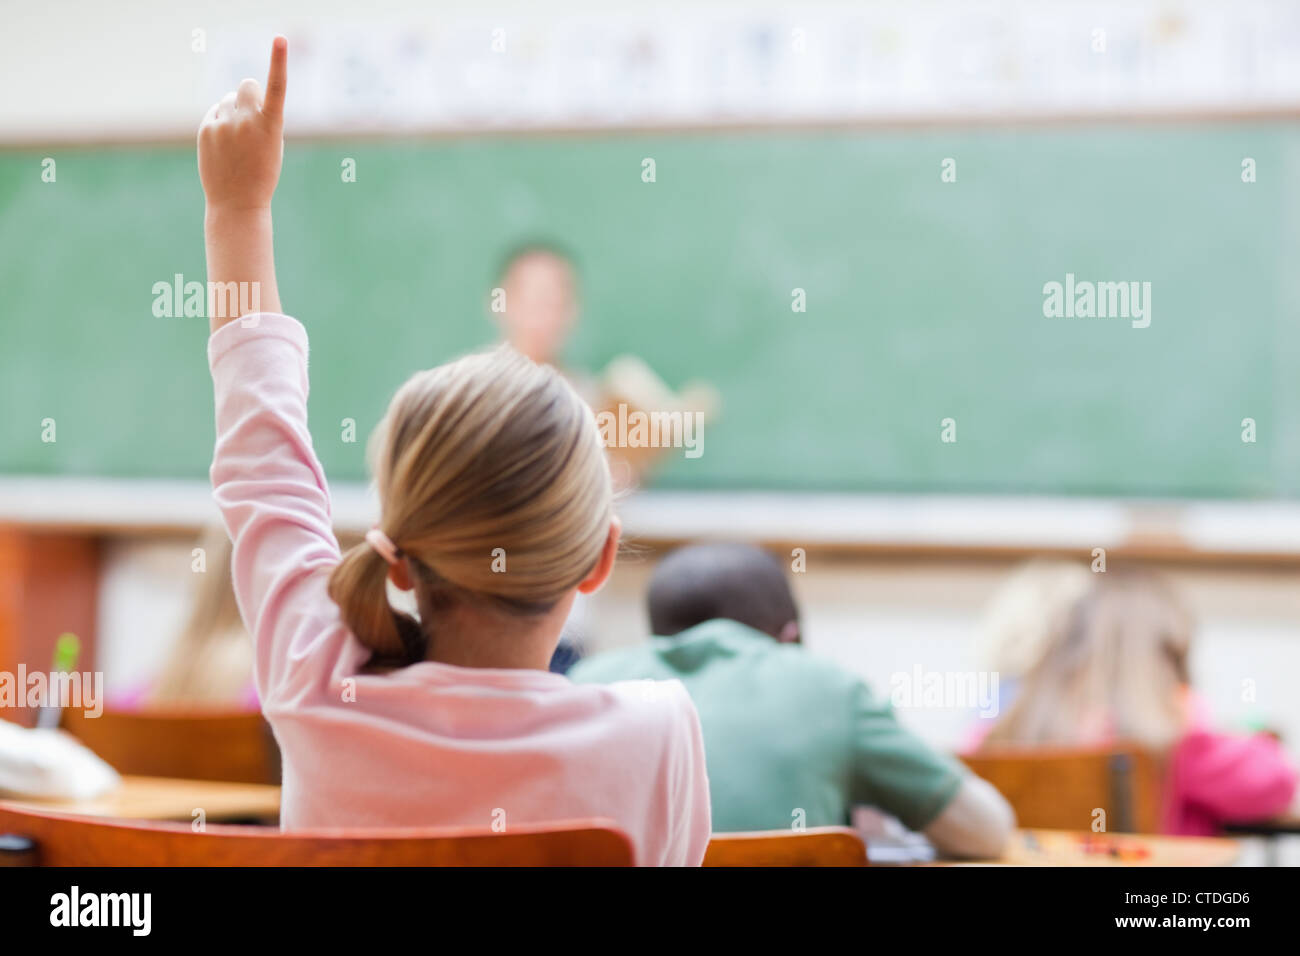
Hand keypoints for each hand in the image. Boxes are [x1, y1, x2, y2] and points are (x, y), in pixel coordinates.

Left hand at [198, 36, 287, 211]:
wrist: (237, 203)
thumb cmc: (262, 174)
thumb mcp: (271, 145)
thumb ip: (259, 117)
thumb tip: (236, 97)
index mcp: (270, 126)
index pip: (276, 87)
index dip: (279, 61)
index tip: (281, 40)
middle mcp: (246, 120)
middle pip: (246, 86)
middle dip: (248, 95)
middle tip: (250, 116)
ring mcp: (223, 123)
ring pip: (228, 100)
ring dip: (232, 112)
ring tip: (237, 142)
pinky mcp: (206, 129)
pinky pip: (214, 113)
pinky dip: (219, 123)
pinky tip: (223, 145)